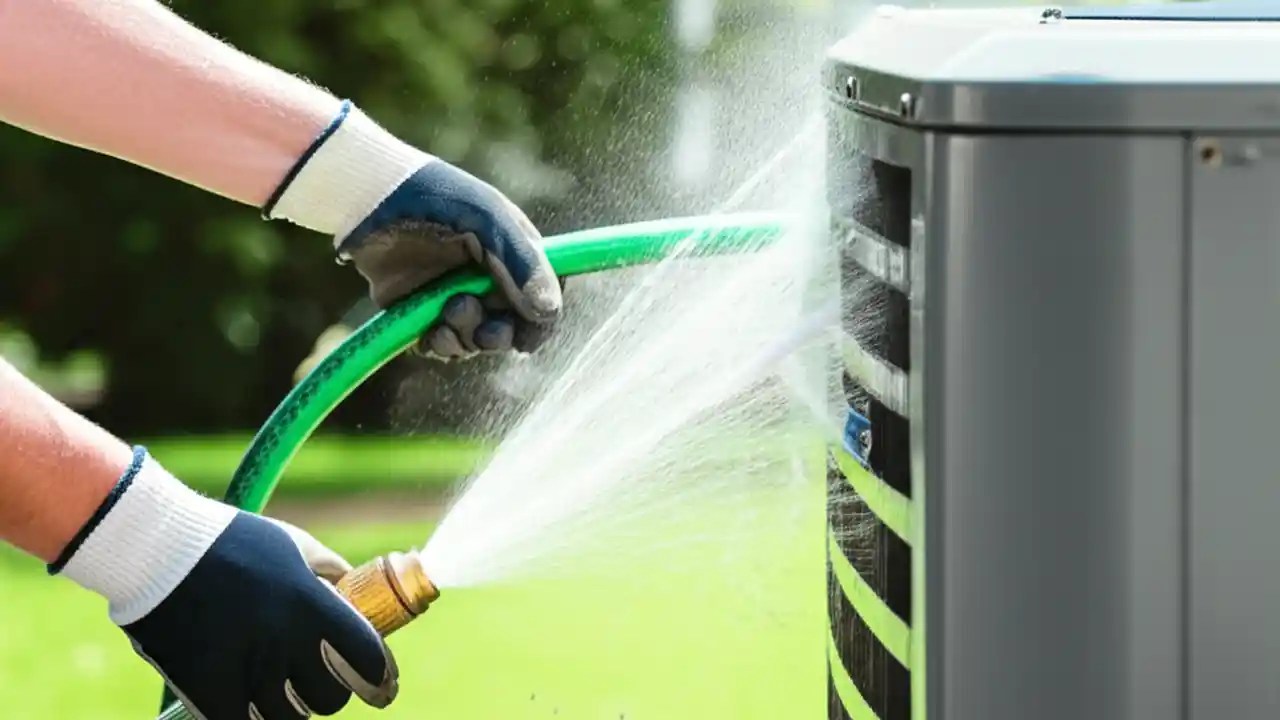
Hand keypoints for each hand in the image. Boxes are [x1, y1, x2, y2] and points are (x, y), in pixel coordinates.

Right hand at [53, 447, 396, 719]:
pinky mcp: (208, 690)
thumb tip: (354, 589)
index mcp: (312, 605)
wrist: (157, 549)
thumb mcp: (294, 544)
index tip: (380, 684)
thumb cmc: (231, 542)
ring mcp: (246, 669)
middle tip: (321, 685)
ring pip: (289, 718)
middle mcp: (284, 641)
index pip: (366, 657)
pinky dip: (252, 718)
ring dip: (291, 710)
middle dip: (331, 694)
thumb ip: (329, 571)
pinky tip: (250, 706)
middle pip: (330, 698)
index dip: (379, 676)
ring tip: (284, 696)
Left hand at [265, 101, 562, 360]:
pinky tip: (431, 331)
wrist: (369, 199)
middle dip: (499, 336)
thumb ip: (523, 265)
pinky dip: (441, 346)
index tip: (528, 339)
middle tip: (485, 331)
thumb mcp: (489, 222)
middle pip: (511, 328)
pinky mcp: (420, 312)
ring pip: (475, 341)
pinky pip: (441, 345)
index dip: (541, 322)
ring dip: (467, 338)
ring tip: (448, 312)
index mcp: (513, 254)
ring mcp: (454, 296)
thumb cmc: (436, 197)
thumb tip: (549, 312)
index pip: (544, 296)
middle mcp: (488, 279)